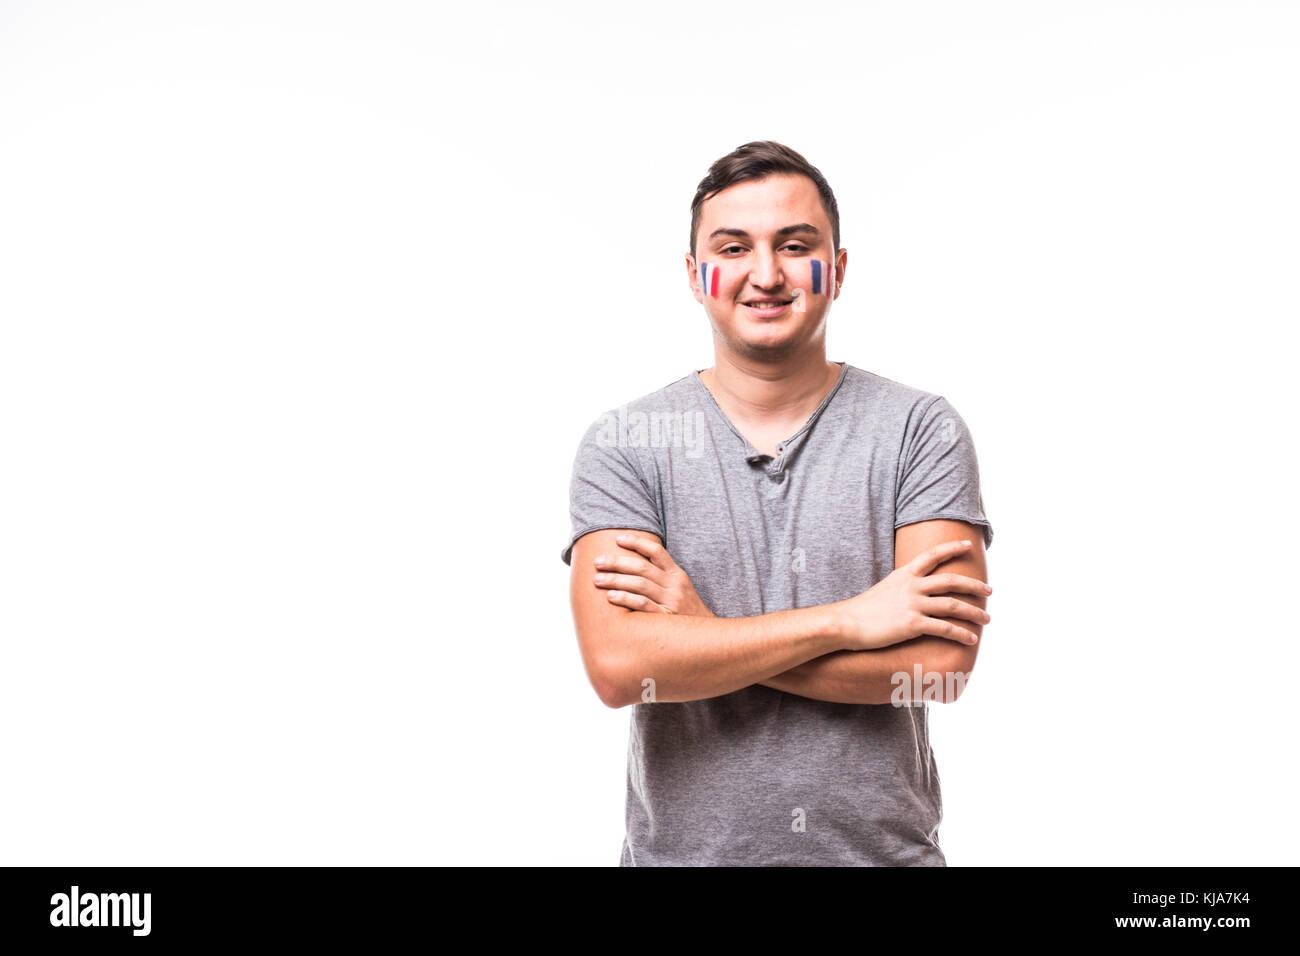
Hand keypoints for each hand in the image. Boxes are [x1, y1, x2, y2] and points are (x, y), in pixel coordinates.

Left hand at [591, 533, 714, 616]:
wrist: (707, 636)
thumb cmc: (686, 611)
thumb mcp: (680, 588)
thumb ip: (661, 576)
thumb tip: (631, 564)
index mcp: (677, 574)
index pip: (656, 551)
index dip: (636, 542)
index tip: (617, 539)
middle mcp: (675, 585)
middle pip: (642, 567)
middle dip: (617, 563)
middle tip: (598, 562)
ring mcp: (671, 602)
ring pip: (640, 585)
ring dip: (616, 580)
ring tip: (597, 579)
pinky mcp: (666, 618)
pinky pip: (643, 605)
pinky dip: (626, 599)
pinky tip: (611, 597)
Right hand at [835, 539, 990, 650]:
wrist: (847, 623)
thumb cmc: (863, 610)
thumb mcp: (884, 589)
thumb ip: (902, 587)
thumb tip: (915, 591)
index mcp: (904, 574)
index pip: (933, 555)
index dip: (952, 548)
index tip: (967, 546)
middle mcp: (912, 586)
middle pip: (951, 580)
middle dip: (974, 585)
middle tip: (989, 590)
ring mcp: (913, 604)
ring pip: (953, 605)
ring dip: (974, 612)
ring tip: (986, 618)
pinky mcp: (913, 624)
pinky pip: (944, 628)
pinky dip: (961, 634)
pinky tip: (971, 639)